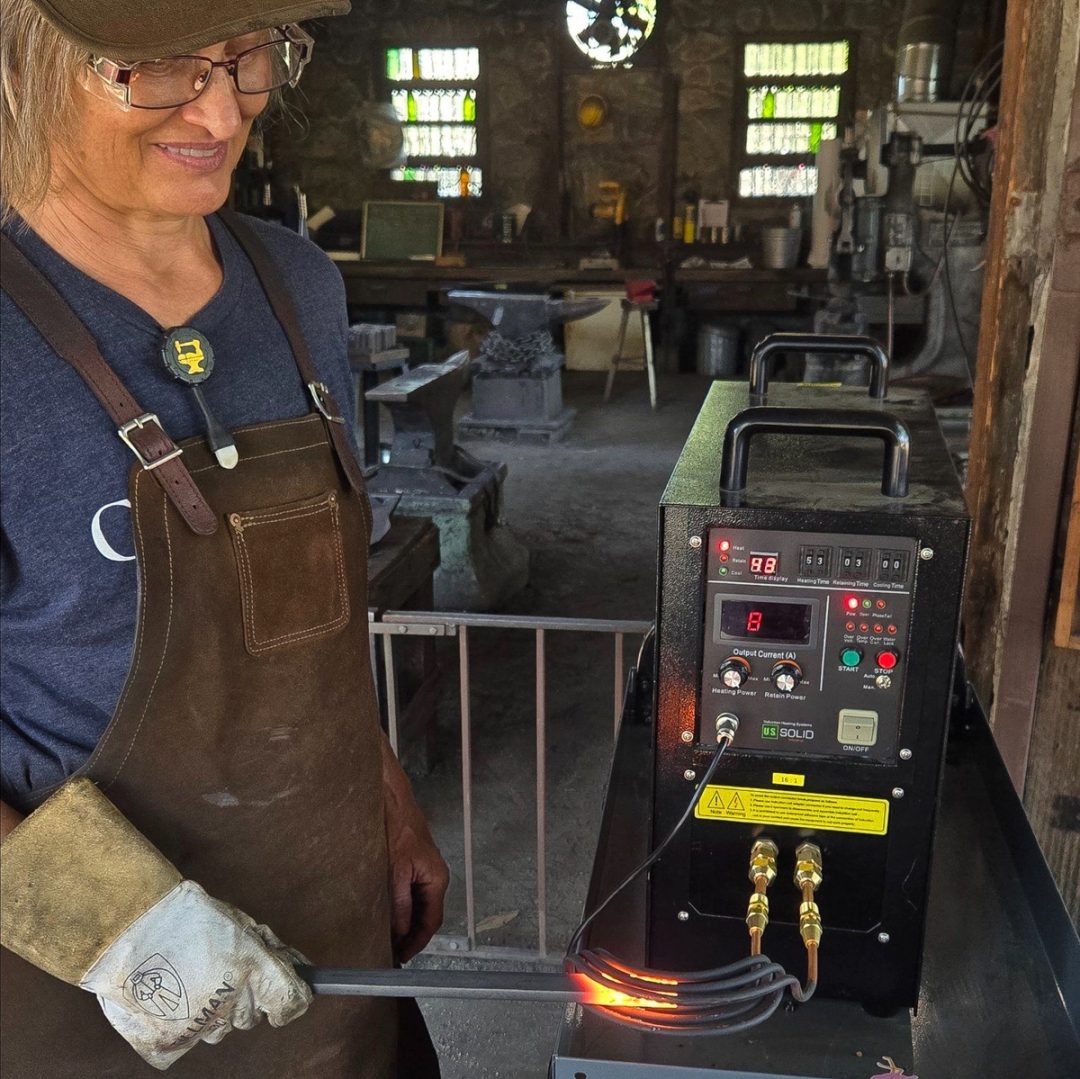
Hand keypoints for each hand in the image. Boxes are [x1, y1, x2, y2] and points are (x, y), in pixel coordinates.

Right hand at [1, 780, 310, 1070]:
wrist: (130, 927)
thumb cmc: (187, 917)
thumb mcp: (239, 922)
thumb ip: (269, 950)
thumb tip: (297, 968)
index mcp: (251, 966)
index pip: (292, 1001)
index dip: (293, 1000)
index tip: (287, 999)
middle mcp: (229, 999)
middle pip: (253, 1016)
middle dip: (245, 997)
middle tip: (219, 971)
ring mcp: (198, 1023)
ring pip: (221, 1030)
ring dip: (214, 1011)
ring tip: (190, 979)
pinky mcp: (170, 1041)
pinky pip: (190, 1041)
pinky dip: (184, 1025)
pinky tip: (172, 999)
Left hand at [381, 738, 448, 962]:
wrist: (391, 800)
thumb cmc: (396, 830)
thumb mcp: (396, 872)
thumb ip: (400, 904)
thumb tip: (400, 933)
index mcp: (436, 879)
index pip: (431, 922)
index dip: (417, 943)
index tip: (402, 957)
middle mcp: (435, 876)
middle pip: (426, 915)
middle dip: (411, 936)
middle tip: (392, 953)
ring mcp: (424, 869)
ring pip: (418, 905)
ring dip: (405, 923)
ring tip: (388, 939)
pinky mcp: (413, 864)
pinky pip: (411, 893)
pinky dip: (402, 908)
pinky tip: (387, 914)